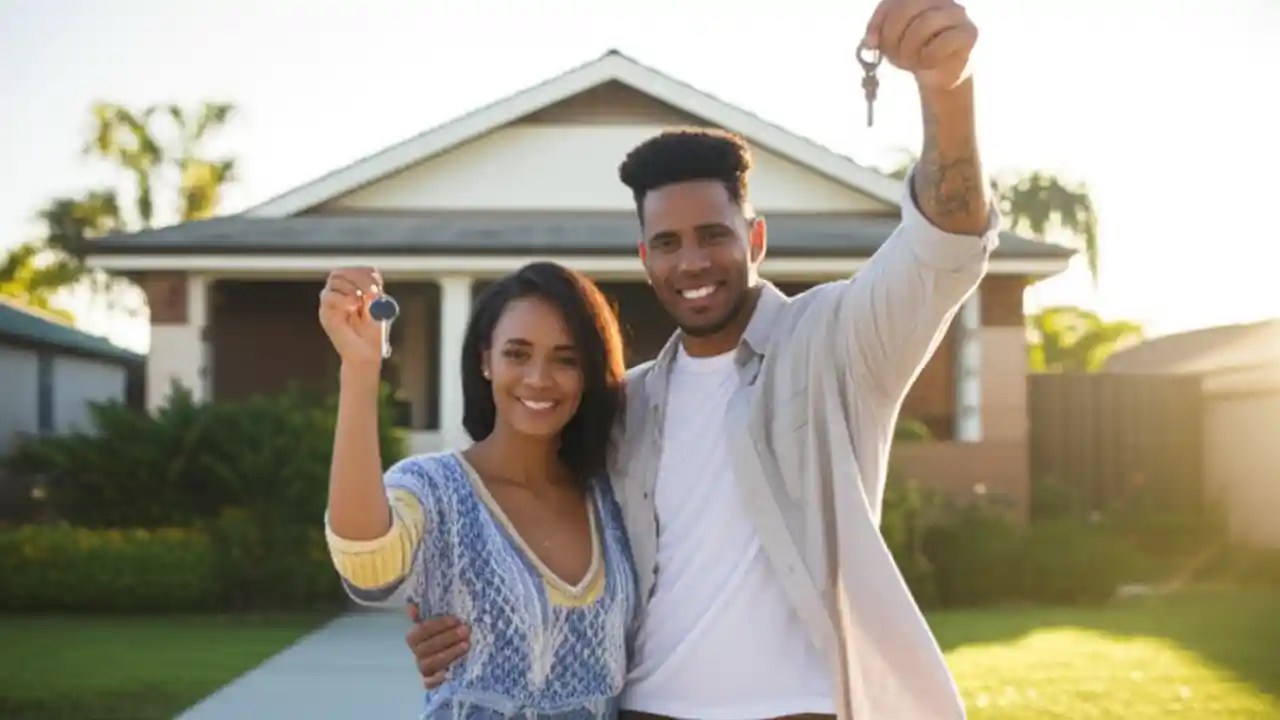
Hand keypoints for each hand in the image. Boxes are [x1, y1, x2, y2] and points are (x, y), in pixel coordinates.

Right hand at [318, 266, 384, 369]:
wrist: (365, 353)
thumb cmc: (373, 332)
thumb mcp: (378, 308)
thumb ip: (374, 293)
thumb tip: (370, 282)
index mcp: (358, 288)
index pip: (359, 270)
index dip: (367, 273)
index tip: (377, 286)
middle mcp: (343, 291)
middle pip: (344, 271)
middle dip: (360, 278)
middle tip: (371, 292)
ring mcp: (332, 300)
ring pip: (335, 279)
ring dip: (352, 287)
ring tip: (360, 304)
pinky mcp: (325, 311)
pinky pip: (328, 295)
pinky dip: (342, 298)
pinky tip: (352, 307)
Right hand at [406, 603, 470, 688]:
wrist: (458, 645)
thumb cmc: (448, 630)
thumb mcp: (441, 618)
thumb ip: (426, 611)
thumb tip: (412, 606)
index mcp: (415, 637)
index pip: (422, 630)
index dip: (439, 624)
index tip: (456, 619)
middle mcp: (417, 653)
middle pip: (426, 648)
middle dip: (447, 638)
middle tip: (465, 631)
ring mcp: (423, 668)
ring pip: (428, 664)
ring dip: (448, 654)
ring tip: (465, 645)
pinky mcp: (431, 681)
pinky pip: (428, 684)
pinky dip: (436, 680)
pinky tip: (447, 674)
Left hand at [863, 0, 977, 90]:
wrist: (939, 74)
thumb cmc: (914, 52)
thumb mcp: (890, 43)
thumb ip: (878, 35)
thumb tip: (870, 41)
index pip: (892, 1)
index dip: (878, 22)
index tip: (872, 43)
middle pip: (906, 8)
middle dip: (893, 38)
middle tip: (895, 57)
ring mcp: (956, 13)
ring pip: (925, 23)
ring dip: (911, 50)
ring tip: (911, 62)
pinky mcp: (968, 32)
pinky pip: (945, 41)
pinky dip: (930, 57)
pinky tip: (927, 63)